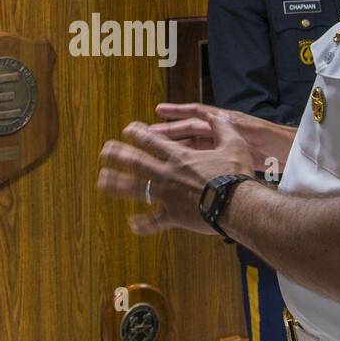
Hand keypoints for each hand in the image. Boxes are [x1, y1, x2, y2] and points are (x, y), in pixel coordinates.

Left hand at [98, 114, 255, 236]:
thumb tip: (219, 116)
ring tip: (101, 181)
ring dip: (117, 184)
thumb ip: (223, 128)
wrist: (238, 205)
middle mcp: (168, 174)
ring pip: (136, 189)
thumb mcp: (234, 144)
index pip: (154, 141)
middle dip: (118, 155)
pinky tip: (132, 224)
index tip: (128, 130)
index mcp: (181, 157)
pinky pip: (154, 222)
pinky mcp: (174, 216)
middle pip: (137, 162)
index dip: (139, 133)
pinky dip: (143, 224)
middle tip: (104, 150)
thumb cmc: (236, 174)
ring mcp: (168, 196)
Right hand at [152, 102, 294, 174]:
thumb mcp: (254, 134)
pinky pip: (204, 157)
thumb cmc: (275, 143)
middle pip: (192, 130)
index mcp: (227, 121)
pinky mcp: (227, 159)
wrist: (290, 156)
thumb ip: (234, 127)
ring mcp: (224, 145)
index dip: (178, 111)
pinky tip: (179, 167)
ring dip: (178, 146)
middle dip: (170, 131)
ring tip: (158, 151)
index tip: (159, 111)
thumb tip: (216, 118)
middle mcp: (222, 132)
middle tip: (148, 134)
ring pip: (195, 144)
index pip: (198, 113)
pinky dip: (191, 160)